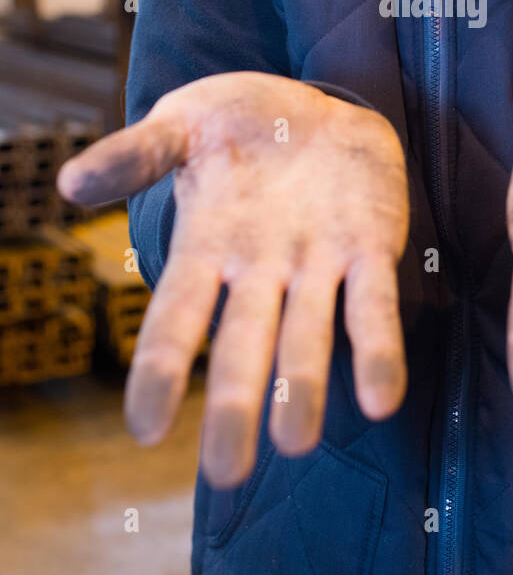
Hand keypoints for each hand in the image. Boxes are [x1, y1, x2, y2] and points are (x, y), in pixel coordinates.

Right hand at [56, 72, 409, 486]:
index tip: (144, 428)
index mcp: (207, 245)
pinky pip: (374, 305)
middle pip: (245, 344)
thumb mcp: (181, 126)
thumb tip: (67, 184)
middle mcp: (260, 270)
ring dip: (304, 386)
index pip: (177, 317)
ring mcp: (316, 264)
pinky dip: (378, 351)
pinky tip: (383, 398)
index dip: (161, 369)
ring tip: (298, 443)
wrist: (316, 103)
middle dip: (238, 404)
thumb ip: (135, 154)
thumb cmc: (234, 124)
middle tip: (228, 471)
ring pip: (309, 335)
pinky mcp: (371, 248)